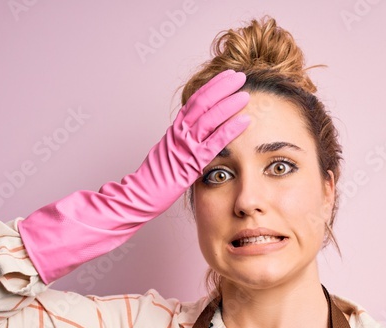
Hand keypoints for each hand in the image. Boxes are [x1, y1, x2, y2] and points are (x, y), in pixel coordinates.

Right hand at [107, 69, 251, 219]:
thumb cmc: (155, 177)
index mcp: (175, 128)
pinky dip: (231, 130)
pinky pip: (215, 143)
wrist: (140, 193)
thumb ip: (183, 141)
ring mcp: (185, 145)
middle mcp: (179, 132)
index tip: (227, 76)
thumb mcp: (170, 152)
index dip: (212, 86)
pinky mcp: (192, 162)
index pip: (196, 100)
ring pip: (209, 118)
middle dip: (223, 87)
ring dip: (229, 104)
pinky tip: (245, 121)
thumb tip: (196, 135)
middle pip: (203, 102)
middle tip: (240, 76)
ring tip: (245, 94)